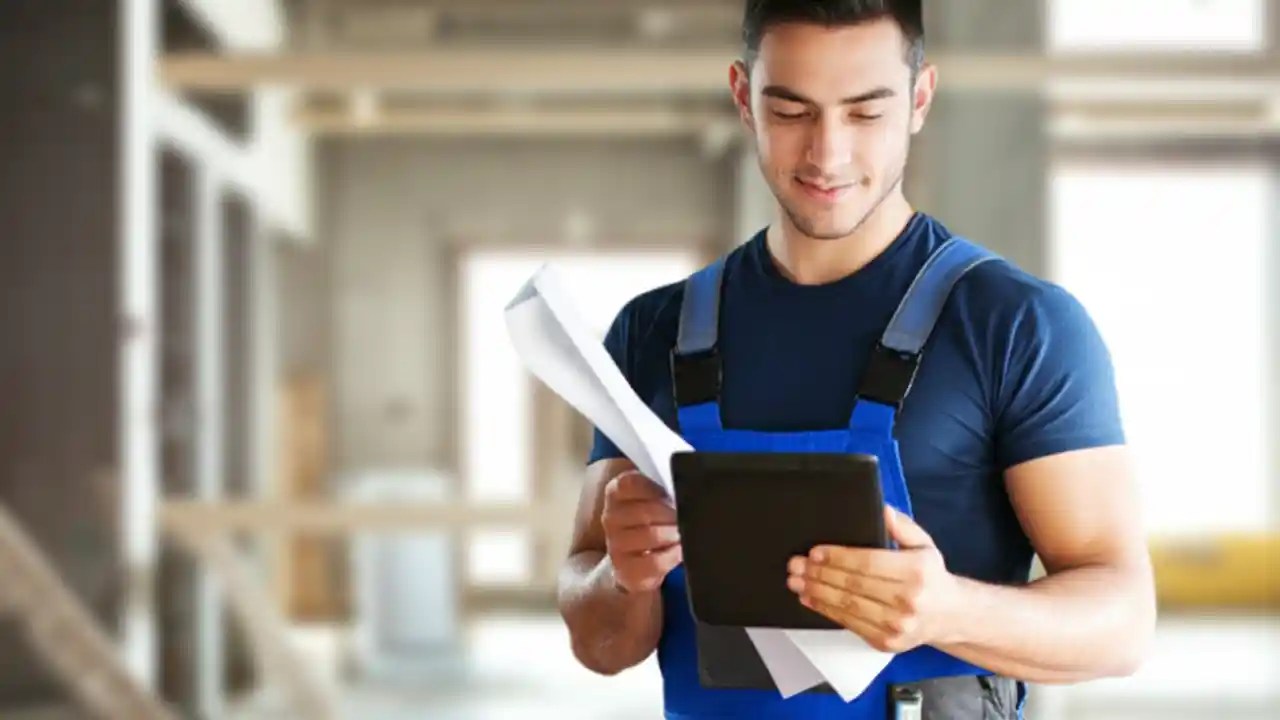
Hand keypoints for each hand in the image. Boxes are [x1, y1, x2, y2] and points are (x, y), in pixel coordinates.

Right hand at [602, 470, 681, 593]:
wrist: (633, 560)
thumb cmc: (650, 522)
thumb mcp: (651, 499)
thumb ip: (662, 488)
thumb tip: (685, 490)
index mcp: (615, 493)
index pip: (629, 483)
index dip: (654, 488)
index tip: (670, 493)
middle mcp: (610, 519)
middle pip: (644, 511)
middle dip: (671, 514)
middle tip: (688, 515)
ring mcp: (615, 546)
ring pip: (650, 535)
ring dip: (673, 534)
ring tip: (685, 533)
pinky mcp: (626, 571)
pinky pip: (654, 562)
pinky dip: (673, 555)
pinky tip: (681, 551)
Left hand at [787, 506, 960, 652]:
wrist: (951, 616)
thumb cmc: (931, 577)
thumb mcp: (923, 544)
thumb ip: (901, 526)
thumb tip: (881, 509)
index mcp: (916, 572)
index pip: (868, 562)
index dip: (837, 557)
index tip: (815, 552)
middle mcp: (908, 600)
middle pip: (853, 584)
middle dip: (819, 574)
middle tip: (795, 564)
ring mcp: (897, 625)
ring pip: (847, 606)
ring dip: (816, 592)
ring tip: (796, 580)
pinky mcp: (886, 642)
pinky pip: (850, 624)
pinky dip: (826, 610)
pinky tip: (810, 598)